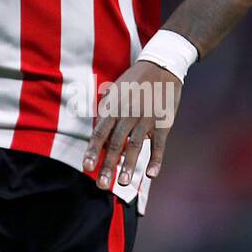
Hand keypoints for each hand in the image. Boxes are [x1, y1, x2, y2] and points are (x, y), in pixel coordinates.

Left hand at [81, 59, 182, 189]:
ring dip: (129, 165)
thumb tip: (97, 134)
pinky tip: (151, 175)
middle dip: (108, 165)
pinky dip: (157, 159)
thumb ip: (105, 112)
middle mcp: (128, 113)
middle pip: (116, 143)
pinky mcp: (164, 122)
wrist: (161, 66)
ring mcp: (147, 118)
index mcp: (114, 106)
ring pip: (136, 145)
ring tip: (124, 184)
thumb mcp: (114, 92)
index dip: (93, 151)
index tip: (87, 167)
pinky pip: (160, 144)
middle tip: (102, 185)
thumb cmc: (133, 82)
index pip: (100, 132)